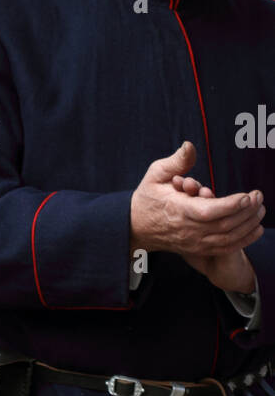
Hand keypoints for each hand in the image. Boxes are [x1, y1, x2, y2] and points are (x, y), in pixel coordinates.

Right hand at [130, 141, 263, 257]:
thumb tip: (190, 146)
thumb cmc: (148, 197)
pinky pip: (225, 248)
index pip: (208, 211)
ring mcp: (193, 242)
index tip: (247, 195)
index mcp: (178, 210)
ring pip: (228, 238)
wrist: (135, 227)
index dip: (230, 205)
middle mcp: (187, 229)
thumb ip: (176, 161)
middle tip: (259, 196)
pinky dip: (244, 240)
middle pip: (224, 225)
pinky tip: (257, 229)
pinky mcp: (198, 249)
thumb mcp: (156, 174)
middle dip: (246, 211)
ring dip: (249, 225)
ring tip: (261, 209)